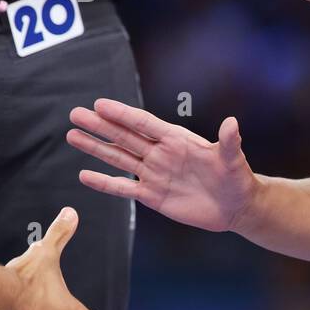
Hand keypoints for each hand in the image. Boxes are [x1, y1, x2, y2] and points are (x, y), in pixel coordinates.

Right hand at [67, 98, 256, 233]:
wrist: (236, 206)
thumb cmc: (237, 178)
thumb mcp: (233, 159)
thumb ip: (229, 142)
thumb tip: (232, 123)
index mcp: (177, 140)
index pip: (144, 123)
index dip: (122, 114)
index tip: (100, 104)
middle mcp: (161, 153)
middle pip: (125, 137)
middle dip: (100, 126)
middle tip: (75, 114)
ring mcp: (154, 173)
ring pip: (119, 158)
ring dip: (96, 148)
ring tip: (73, 135)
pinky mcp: (152, 195)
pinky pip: (123, 188)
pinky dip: (104, 183)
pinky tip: (84, 175)